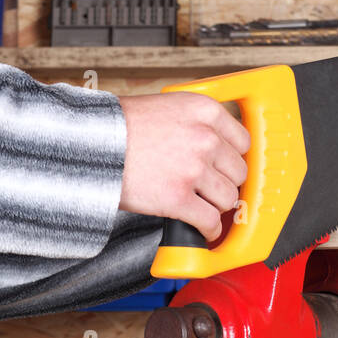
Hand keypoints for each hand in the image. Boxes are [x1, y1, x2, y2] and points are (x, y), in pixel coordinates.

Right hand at [117, 92, 249, 240]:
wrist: (93, 142)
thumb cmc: (122, 125)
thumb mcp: (168, 108)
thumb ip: (196, 124)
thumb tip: (214, 147)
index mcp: (205, 111)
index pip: (243, 141)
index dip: (233, 158)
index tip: (226, 167)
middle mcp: (206, 138)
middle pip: (238, 172)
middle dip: (225, 182)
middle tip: (211, 188)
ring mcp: (193, 169)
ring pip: (228, 199)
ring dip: (217, 207)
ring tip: (203, 207)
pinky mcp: (179, 198)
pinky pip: (210, 222)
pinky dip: (209, 230)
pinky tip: (202, 229)